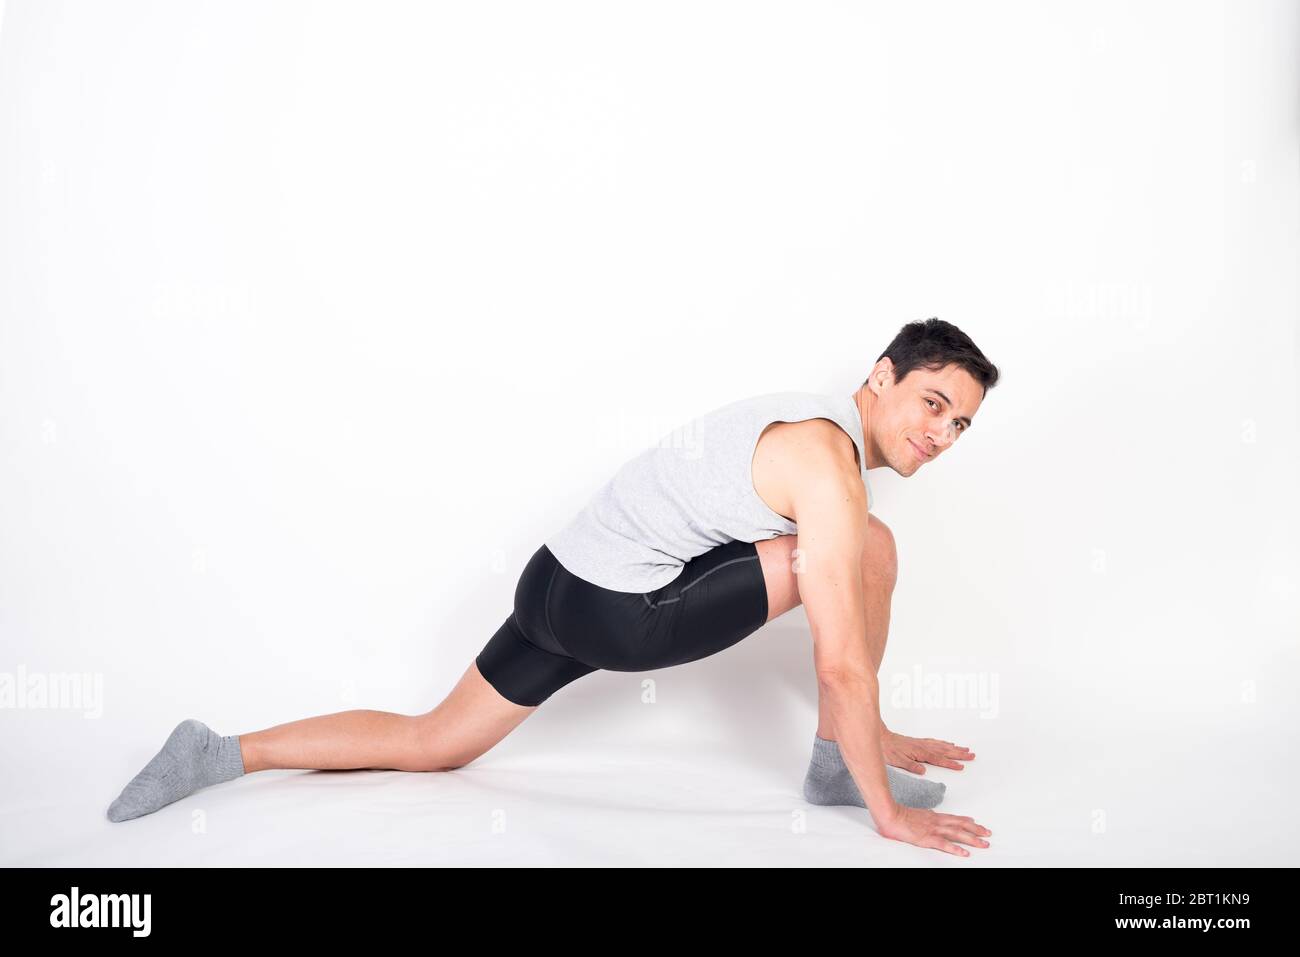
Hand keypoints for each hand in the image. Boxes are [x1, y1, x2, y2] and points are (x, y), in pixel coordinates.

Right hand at [877, 803, 991, 856]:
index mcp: (932, 816)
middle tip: (988, 834)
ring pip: (957, 834)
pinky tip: (964, 853)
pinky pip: (944, 844)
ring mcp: (932, 829)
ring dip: (972, 839)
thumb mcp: (914, 814)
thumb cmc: (897, 815)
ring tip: (984, 844)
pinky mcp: (926, 838)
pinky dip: (955, 849)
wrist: (888, 814)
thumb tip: (930, 817)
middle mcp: (936, 821)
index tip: (977, 824)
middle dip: (975, 830)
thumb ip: (925, 817)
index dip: (966, 821)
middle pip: (960, 825)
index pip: (953, 818)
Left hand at [880, 729, 974, 772]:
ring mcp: (922, 743)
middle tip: (972, 755)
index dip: (951, 763)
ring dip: (954, 748)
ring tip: (965, 749)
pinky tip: (948, 744)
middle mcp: (923, 747)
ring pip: (942, 746)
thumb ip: (911, 766)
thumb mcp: (898, 761)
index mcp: (920, 753)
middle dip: (959, 754)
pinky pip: (936, 742)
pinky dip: (944, 743)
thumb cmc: (888, 750)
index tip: (961, 766)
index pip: (939, 759)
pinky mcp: (918, 742)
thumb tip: (923, 771)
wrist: (881, 738)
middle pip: (945, 751)